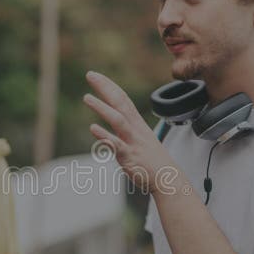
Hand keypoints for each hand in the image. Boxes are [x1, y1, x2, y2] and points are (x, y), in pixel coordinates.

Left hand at [84, 71, 182, 194]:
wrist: (168, 178)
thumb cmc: (152, 160)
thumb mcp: (140, 140)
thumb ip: (126, 131)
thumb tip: (112, 127)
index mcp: (136, 124)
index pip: (122, 99)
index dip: (109, 86)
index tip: (95, 76)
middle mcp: (134, 129)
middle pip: (120, 103)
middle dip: (105, 88)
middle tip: (90, 74)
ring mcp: (132, 141)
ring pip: (117, 120)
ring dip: (102, 108)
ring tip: (86, 97)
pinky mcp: (129, 156)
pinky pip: (116, 144)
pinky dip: (105, 136)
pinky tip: (93, 128)